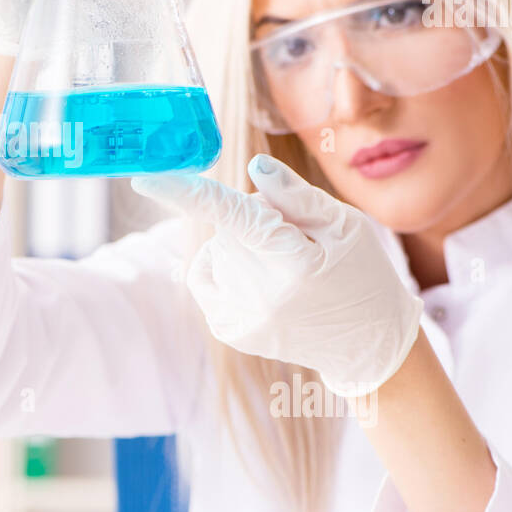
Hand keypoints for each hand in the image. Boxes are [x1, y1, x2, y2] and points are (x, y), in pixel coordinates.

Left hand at [133, 154, 422, 396]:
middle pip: (228, 228)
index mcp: (296, 264)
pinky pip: (206, 276)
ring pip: (216, 250)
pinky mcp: (229, 330)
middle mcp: (263, 296)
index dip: (186, 193)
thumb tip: (254, 167)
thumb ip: (297, 196)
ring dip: (240, 244)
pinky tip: (261, 279)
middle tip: (294, 238)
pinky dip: (224, 267)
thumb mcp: (346, 226)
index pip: (234, 216)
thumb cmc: (362, 273)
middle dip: (252, 219)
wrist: (365, 344)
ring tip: (286, 266)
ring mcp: (243, 318)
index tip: (145, 178)